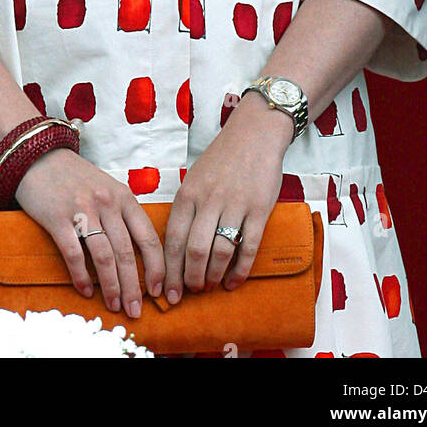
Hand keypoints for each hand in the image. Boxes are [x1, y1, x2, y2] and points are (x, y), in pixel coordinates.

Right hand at [14, 147, 165, 320]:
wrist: (39, 156)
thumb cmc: (75, 178)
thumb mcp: (107, 188)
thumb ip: (122, 214)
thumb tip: (138, 254)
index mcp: (123, 197)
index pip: (148, 237)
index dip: (156, 268)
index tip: (159, 291)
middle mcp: (106, 203)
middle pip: (126, 252)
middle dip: (134, 286)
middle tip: (136, 310)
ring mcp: (82, 210)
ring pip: (104, 256)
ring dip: (111, 286)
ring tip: (115, 306)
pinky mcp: (57, 218)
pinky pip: (74, 253)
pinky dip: (81, 276)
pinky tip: (85, 291)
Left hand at [163, 94, 292, 301]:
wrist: (255, 134)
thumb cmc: (222, 158)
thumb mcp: (194, 177)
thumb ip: (187, 207)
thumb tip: (175, 246)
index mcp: (188, 193)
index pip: (172, 239)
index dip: (168, 270)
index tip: (166, 291)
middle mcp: (209, 200)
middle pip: (194, 250)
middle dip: (190, 278)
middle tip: (190, 292)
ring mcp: (235, 205)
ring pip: (220, 251)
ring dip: (214, 276)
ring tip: (210, 286)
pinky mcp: (259, 209)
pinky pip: (248, 247)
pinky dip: (240, 270)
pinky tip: (234, 282)